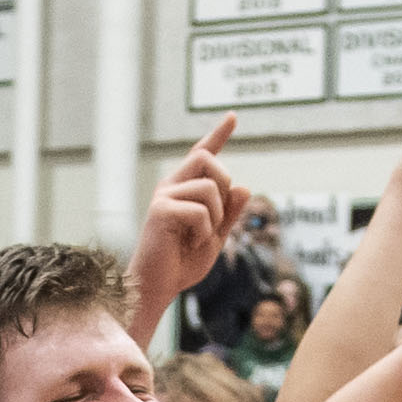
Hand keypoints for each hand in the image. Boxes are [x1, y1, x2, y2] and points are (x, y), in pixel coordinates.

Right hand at [133, 113, 246, 311]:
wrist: (158, 286)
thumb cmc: (182, 262)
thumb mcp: (216, 235)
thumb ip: (229, 213)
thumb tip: (244, 187)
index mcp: (184, 188)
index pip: (203, 154)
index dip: (219, 134)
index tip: (233, 116)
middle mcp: (171, 185)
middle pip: (207, 158)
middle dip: (224, 182)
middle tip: (217, 214)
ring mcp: (164, 196)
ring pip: (208, 187)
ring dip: (216, 215)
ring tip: (202, 236)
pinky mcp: (160, 210)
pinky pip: (200, 211)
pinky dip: (205, 231)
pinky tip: (193, 242)